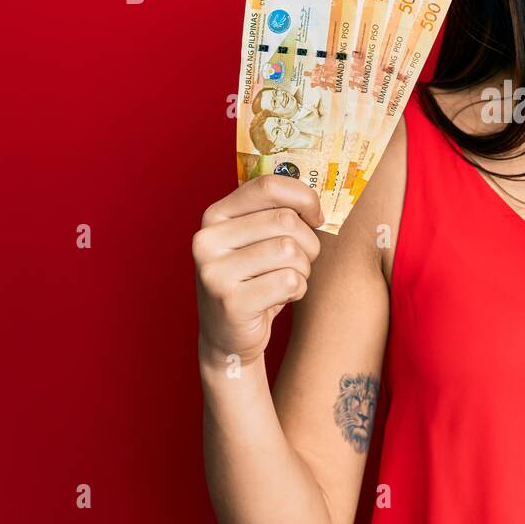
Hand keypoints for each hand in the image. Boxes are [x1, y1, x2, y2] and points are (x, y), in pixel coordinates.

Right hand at [193, 174, 325, 369]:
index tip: (316, 216)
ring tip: (288, 280)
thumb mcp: (257, 241)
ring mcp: (215, 271)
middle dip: (308, 242)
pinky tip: (281, 297)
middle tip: (302, 260)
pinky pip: (290, 281)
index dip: (304, 197)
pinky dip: (297, 289)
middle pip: (285, 220)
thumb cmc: (255, 280)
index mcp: (215, 216)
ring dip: (303, 268)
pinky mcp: (231, 301)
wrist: (229, 337)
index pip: (268, 186)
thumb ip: (277, 213)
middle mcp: (207, 240)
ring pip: (290, 251)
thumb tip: (317, 201)